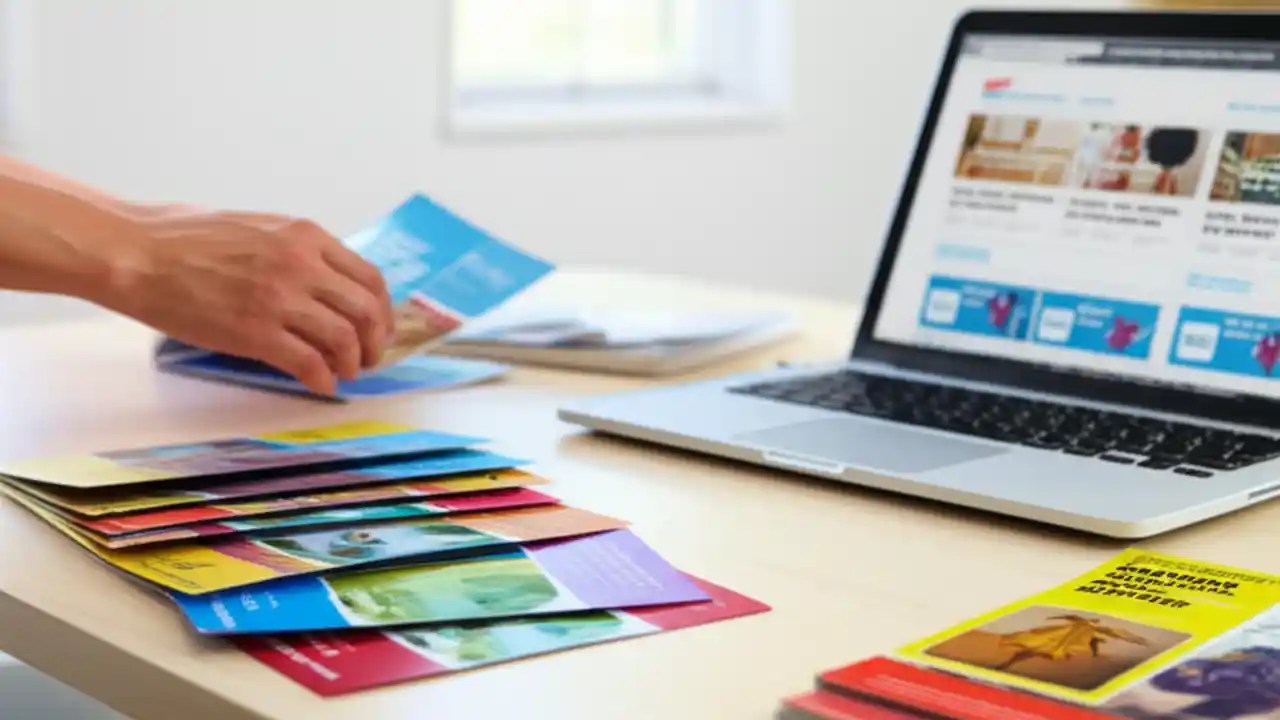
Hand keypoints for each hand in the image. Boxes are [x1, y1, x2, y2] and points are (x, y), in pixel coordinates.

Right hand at [97, 208, 392, 395]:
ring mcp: (280, 299)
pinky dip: (323, 379)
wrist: (139, 254)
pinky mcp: (256, 333)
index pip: (369, 278)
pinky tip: (320, 385)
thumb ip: (300, 253)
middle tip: (369, 358)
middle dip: (375, 342)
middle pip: (366, 311)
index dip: (381, 311)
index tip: (377, 328)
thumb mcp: (261, 230)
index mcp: (306, 237)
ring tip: (345, 373)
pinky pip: (309, 363)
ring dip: (353, 363)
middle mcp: (302, 265)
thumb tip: (329, 285)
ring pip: (345, 340)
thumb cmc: (189, 239)